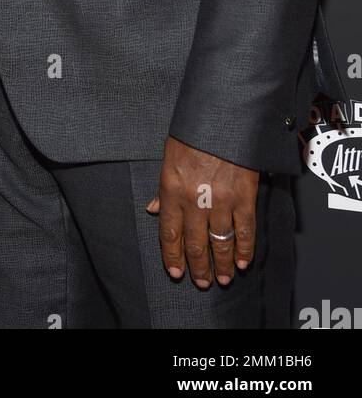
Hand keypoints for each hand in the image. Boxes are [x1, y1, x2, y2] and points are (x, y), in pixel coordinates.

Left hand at [145, 135, 258, 287]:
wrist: (223, 116)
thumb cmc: (194, 132)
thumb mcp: (169, 156)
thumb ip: (163, 188)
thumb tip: (153, 208)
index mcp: (171, 189)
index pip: (169, 232)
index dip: (172, 256)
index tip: (175, 271)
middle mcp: (194, 200)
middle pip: (194, 244)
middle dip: (198, 267)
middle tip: (202, 281)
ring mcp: (220, 201)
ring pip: (220, 243)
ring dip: (221, 265)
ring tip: (222, 278)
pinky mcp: (244, 197)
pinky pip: (245, 231)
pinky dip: (244, 250)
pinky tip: (242, 262)